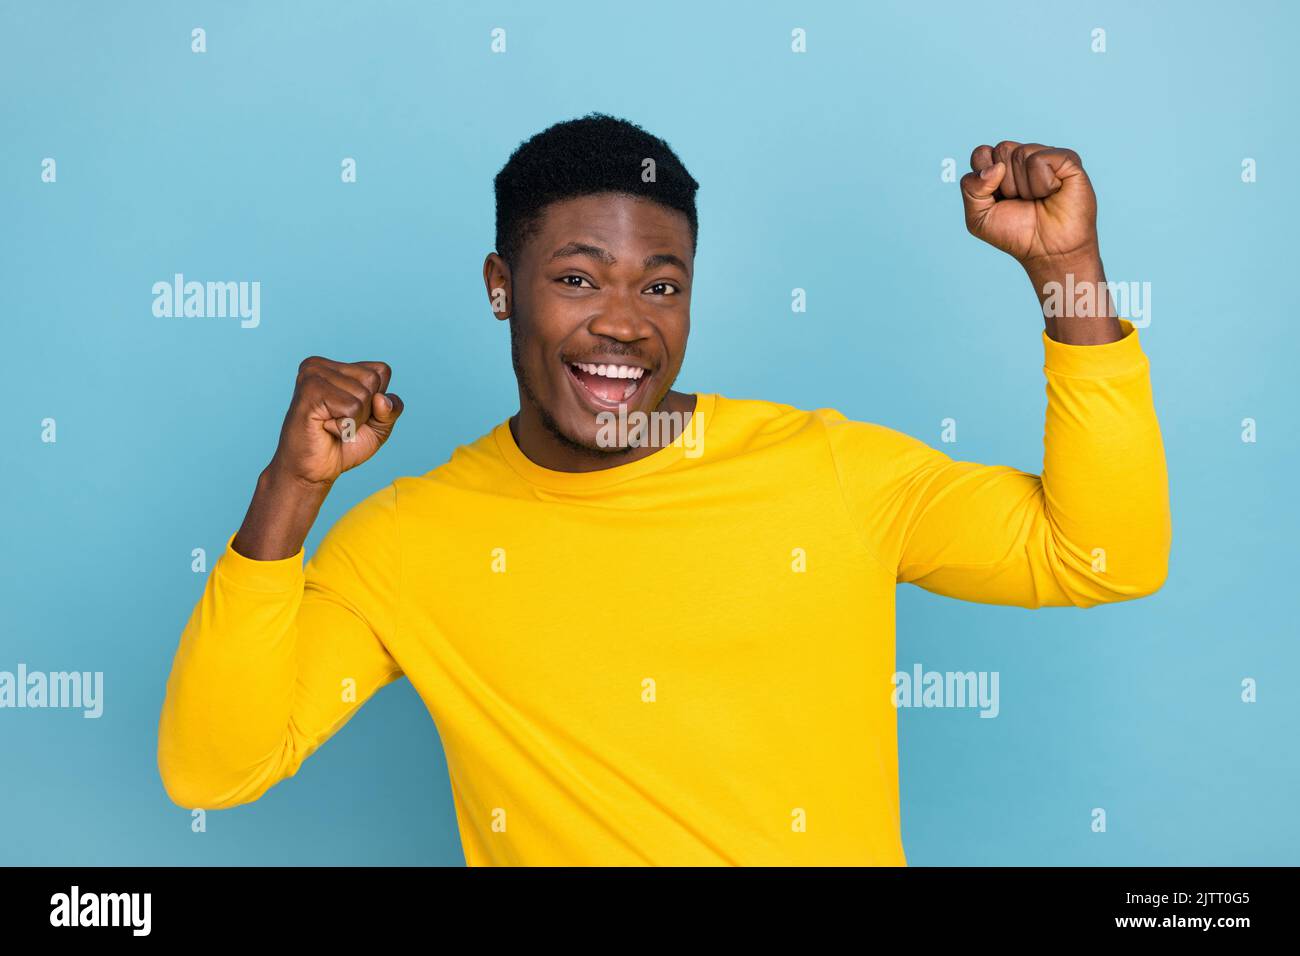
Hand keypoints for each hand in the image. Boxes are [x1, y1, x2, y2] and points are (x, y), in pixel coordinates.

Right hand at [269, 357, 403, 488]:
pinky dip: (344, 427)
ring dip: (353, 421)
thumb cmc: (343, 445)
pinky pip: (351, 408)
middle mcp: (320, 365)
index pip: (381, 370)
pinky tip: (324, 428)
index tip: (352, 414)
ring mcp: (312, 375)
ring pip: (363, 395)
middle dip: (365, 411)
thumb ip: (392, 408)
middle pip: (373, 380)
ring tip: (331, 426)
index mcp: (336, 367)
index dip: (377, 400)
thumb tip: (381, 399)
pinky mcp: (309, 391)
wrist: (313, 471)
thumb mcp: (379, 426)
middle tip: (340, 422)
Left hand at [959, 141, 1098, 269]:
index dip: (984, 178)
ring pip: (1020, 154)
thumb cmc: (1015, 233)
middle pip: (1001, 150)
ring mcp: (1046, 156)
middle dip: (1006, 183)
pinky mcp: (1067, 159)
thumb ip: (970, 188)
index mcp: (1000, 167)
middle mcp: (1023, 157)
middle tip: (1020, 201)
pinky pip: (1040, 160)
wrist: (1048, 251)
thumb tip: (996, 167)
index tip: (997, 198)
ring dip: (1025, 187)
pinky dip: (1042, 183)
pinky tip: (1053, 192)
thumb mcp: (978, 217)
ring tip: (1038, 199)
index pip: (981, 153)